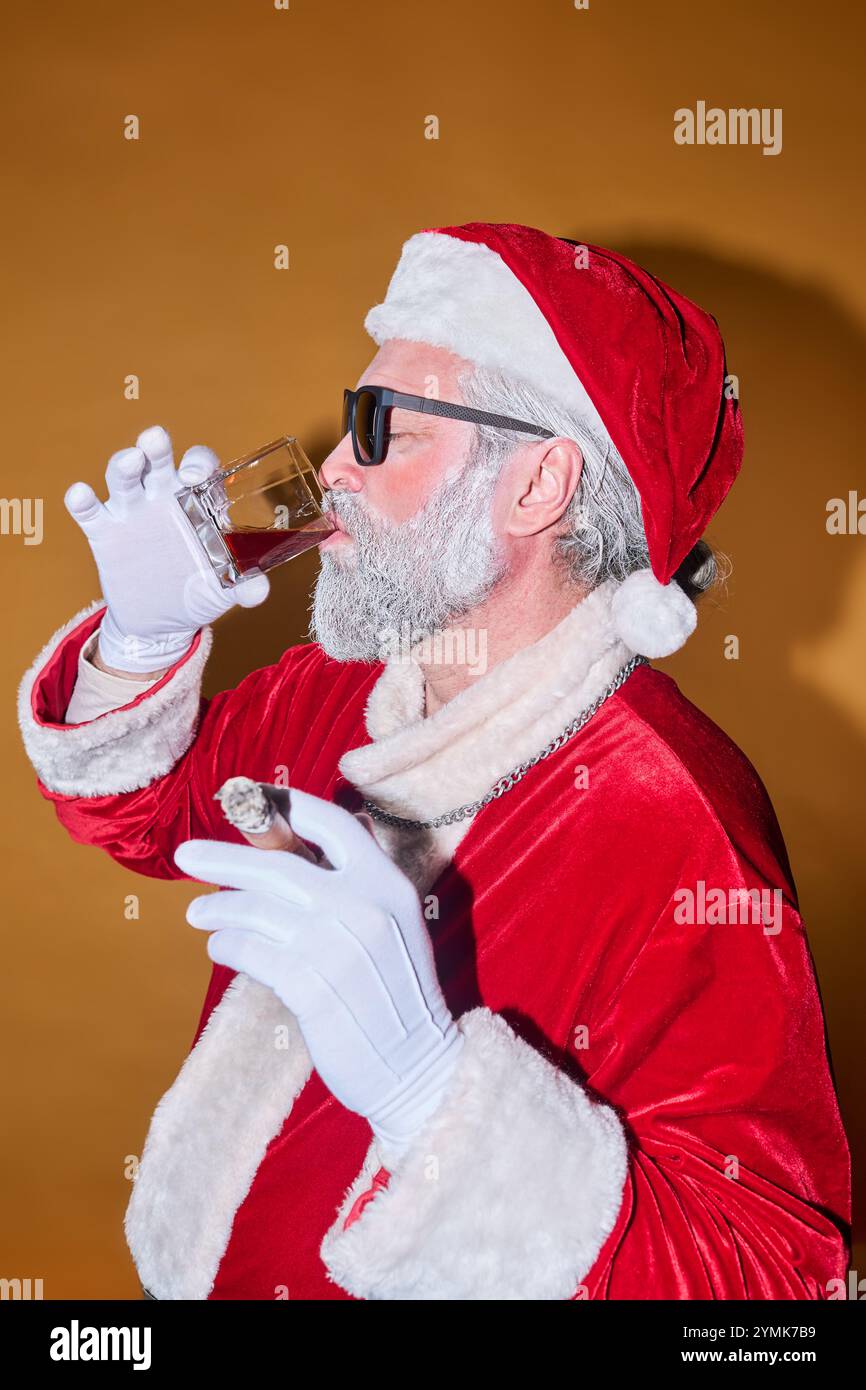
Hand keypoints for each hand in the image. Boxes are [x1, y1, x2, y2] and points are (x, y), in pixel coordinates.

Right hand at [64, 424, 269, 672]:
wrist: (159, 622)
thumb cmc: (198, 591)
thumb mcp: (226, 589)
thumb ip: (245, 585)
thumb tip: (258, 591)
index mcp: (198, 501)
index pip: (200, 468)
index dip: (199, 464)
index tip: (198, 475)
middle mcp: (164, 497)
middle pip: (159, 461)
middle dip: (157, 447)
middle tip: (156, 440)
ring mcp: (133, 512)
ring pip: (124, 476)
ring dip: (124, 465)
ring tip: (131, 461)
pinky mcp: (105, 533)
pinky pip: (90, 511)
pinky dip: (82, 501)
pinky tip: (81, 495)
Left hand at [173, 789, 463, 1164]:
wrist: (418, 1066)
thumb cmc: (397, 995)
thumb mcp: (395, 927)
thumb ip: (355, 889)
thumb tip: (290, 855)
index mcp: (389, 884)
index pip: (333, 824)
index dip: (288, 808)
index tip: (251, 803)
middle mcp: (364, 907)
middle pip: (278, 866)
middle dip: (225, 859)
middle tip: (187, 856)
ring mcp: (338, 948)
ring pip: (257, 910)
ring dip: (219, 909)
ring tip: (198, 914)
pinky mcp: (314, 988)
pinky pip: (253, 953)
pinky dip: (229, 947)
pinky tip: (222, 948)